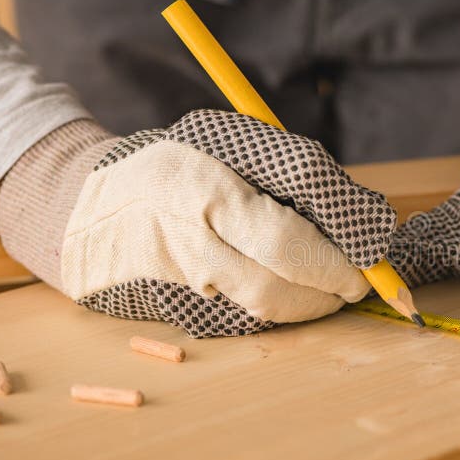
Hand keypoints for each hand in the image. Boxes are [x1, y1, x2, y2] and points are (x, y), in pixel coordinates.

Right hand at [1, 111, 396, 335]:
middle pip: (281, 272)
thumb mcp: (234, 142)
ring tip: (331, 290)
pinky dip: (281, 310)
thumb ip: (301, 172)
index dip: (344, 236)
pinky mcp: (176, 310)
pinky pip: (246, 317)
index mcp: (203, 183)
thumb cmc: (178, 166)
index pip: (292, 211)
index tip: (372, 245)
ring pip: (266, 304)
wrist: (88, 211)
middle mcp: (186, 234)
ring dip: (312, 304)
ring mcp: (179, 278)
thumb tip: (367, 221)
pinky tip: (292, 295)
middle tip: (357, 283)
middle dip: (334, 281)